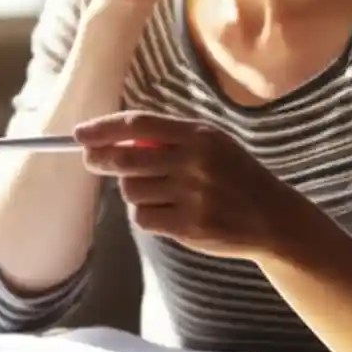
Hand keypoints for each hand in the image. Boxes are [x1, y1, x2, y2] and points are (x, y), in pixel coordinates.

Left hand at [73, 111, 300, 261]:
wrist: (272, 216)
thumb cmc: (232, 174)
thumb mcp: (211, 143)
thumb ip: (167, 138)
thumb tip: (110, 140)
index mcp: (199, 134)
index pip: (138, 125)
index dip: (103, 128)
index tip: (79, 134)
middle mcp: (195, 162)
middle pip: (125, 159)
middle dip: (100, 159)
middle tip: (93, 160)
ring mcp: (192, 196)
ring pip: (131, 192)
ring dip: (133, 191)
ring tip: (158, 191)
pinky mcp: (189, 226)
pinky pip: (143, 218)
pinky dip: (146, 215)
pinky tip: (169, 213)